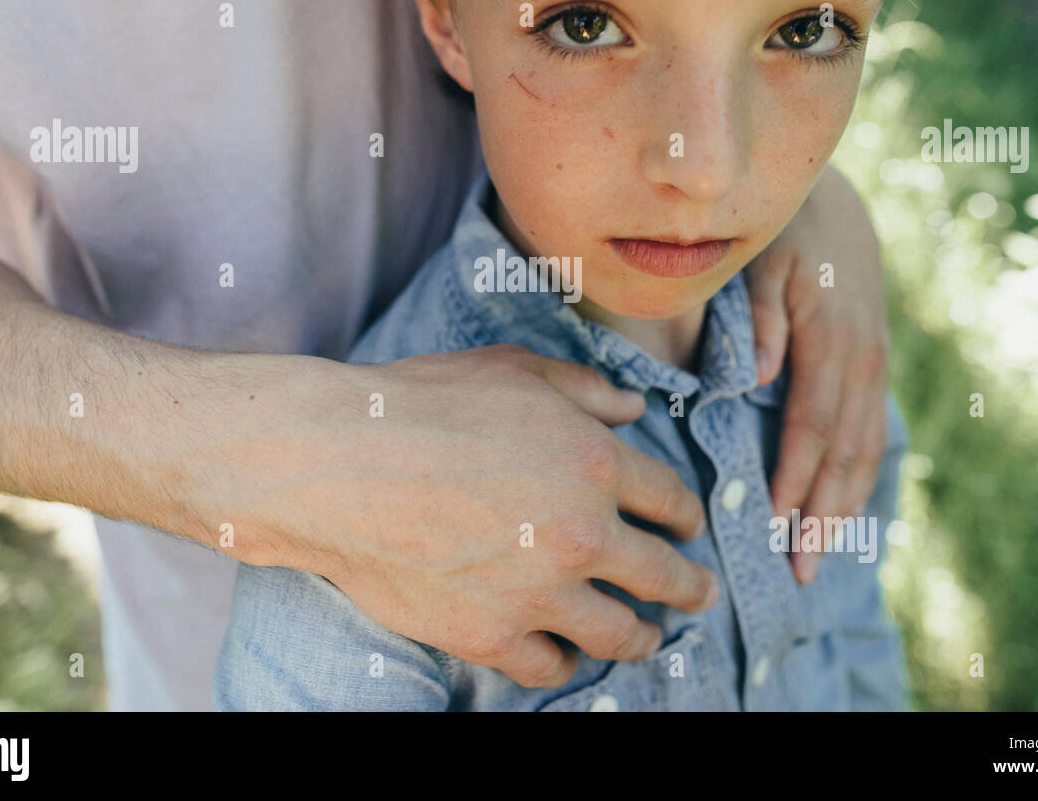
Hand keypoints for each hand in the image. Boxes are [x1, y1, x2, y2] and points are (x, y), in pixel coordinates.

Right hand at [168, 345, 719, 688]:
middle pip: (663, 576)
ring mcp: (539, 593)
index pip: (670, 500)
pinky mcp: (490, 636)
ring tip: (646, 638)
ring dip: (640, 637)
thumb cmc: (420, 404)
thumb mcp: (512, 370)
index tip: (687, 526)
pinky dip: (561, 661)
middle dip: (690, 586)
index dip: (687, 515)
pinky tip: (563, 653)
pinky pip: (548, 666)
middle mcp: (583, 533)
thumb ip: (583, 387)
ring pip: (619, 634)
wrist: (339, 464)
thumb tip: (632, 406)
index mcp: (596, 462)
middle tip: (699, 593)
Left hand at [744, 165, 890, 583]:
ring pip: (863, 450)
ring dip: (842, 508)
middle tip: (800, 573)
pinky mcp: (873, 366)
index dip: (797, 479)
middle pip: (844, 452)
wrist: (833, 203)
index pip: (812, 425)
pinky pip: (868, 432)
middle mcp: (862, 359)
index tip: (778, 526)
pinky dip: (854, 477)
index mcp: (831, 337)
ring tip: (818, 559)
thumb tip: (759, 379)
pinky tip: (840, 512)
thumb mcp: (761, 260)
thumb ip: (756, 318)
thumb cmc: (782, 233)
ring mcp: (874, 364)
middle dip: (822, 516)